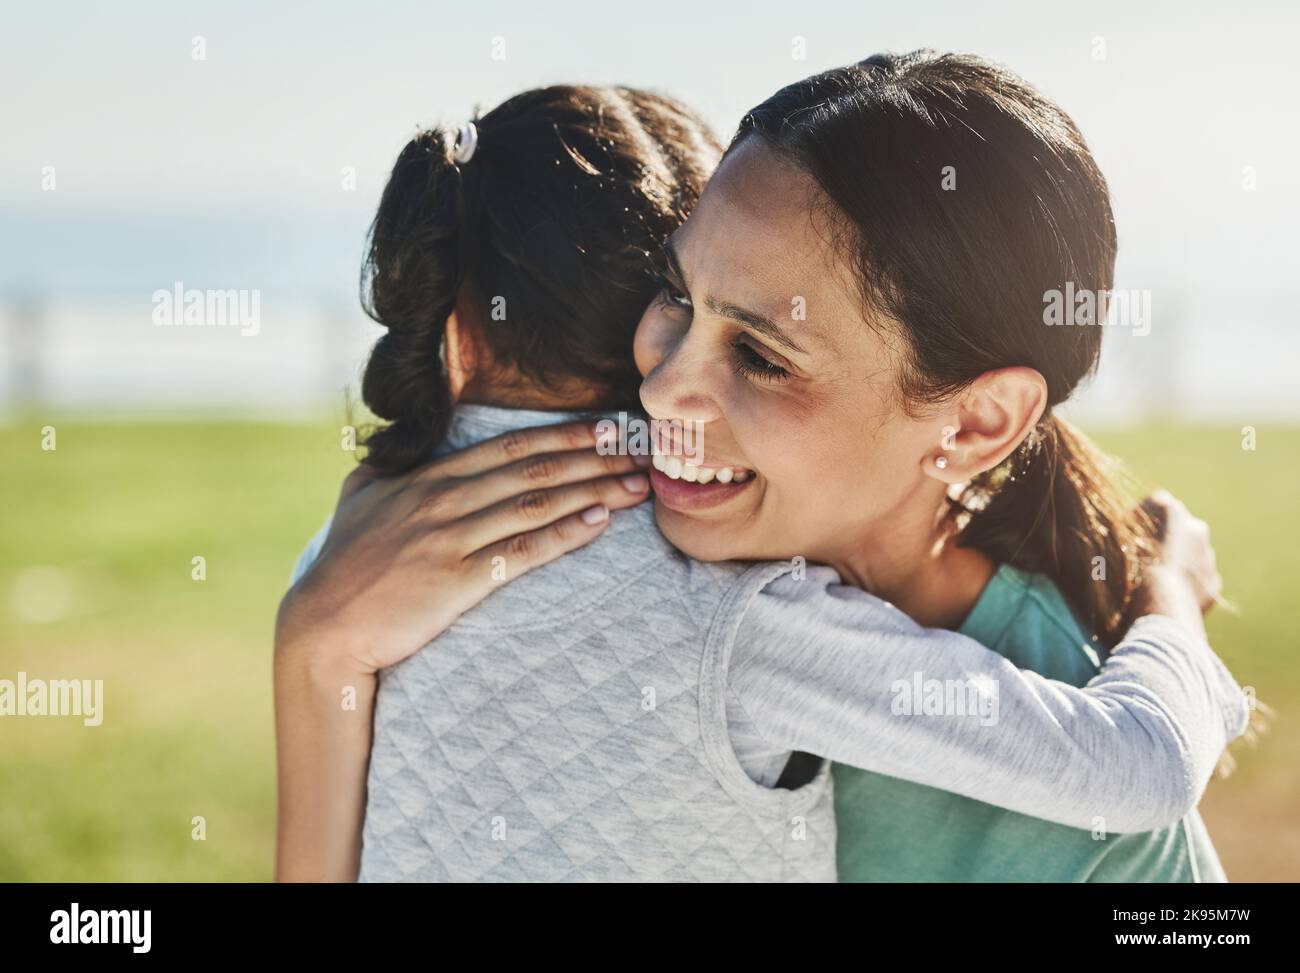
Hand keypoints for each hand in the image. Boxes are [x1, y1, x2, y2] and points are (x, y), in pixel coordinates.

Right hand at [275, 420, 649, 674]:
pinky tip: (599, 522)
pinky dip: (565, 533)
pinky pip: (523, 551)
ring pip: (537, 503)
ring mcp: (452, 538)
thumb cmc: (341, 566)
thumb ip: (385, 472)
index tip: (606, 428)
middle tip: (641, 450)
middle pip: (535, 469)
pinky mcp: (458, 580)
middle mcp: (446, 500)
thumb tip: (398, 454)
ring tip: (637, 485)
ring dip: (594, 490)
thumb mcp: (356, 501)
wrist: (322, 625)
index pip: (510, 446)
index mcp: (429, 478)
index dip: (564, 435)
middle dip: (595, 457)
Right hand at [1130, 490, 1221, 639]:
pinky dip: (1185, 583)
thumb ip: (1120, 529)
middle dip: (1164, 536)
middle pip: (1178, 526)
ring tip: (1153, 578)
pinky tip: (1167, 595)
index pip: (1157, 501)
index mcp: (1171, 510)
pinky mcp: (1212, 582)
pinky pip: (1197, 578)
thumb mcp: (1113, 542)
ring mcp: (1207, 555)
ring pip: (1191, 552)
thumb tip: (1116, 530)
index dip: (1141, 515)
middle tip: (1142, 554)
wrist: (1161, 606)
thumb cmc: (1130, 569)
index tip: (1128, 530)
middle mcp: (1195, 527)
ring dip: (1176, 560)